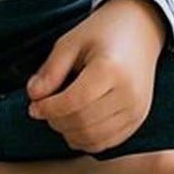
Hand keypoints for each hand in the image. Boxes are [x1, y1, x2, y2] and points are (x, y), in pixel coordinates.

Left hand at [25, 0, 166, 153]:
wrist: (139, 30)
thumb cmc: (103, 32)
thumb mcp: (71, 41)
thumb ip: (51, 69)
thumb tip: (33, 96)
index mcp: (111, 69)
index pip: (73, 102)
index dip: (48, 108)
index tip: (33, 106)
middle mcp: (128, 94)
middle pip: (83, 123)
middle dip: (56, 121)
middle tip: (44, 109)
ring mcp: (136, 110)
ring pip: (94, 138)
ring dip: (69, 133)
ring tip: (59, 115)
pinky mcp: (138, 120)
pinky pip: (107, 143)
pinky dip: (86, 139)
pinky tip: (75, 124)